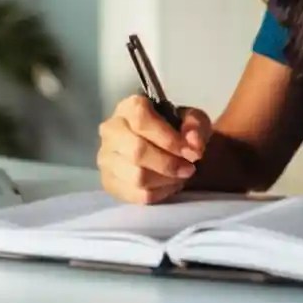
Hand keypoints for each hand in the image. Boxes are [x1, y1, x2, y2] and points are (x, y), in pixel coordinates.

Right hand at [97, 95, 213, 203]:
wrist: (163, 148)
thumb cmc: (176, 130)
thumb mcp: (193, 120)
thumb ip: (196, 127)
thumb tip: (193, 145)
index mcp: (130, 107)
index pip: (141, 119)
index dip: (169, 139)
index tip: (192, 153)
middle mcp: (112, 129)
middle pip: (137, 151)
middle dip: (169, 164)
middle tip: (189, 169)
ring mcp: (106, 157)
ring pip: (136, 176)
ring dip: (165, 180)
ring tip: (180, 177)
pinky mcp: (109, 182)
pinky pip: (136, 195)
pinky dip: (159, 193)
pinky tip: (168, 185)